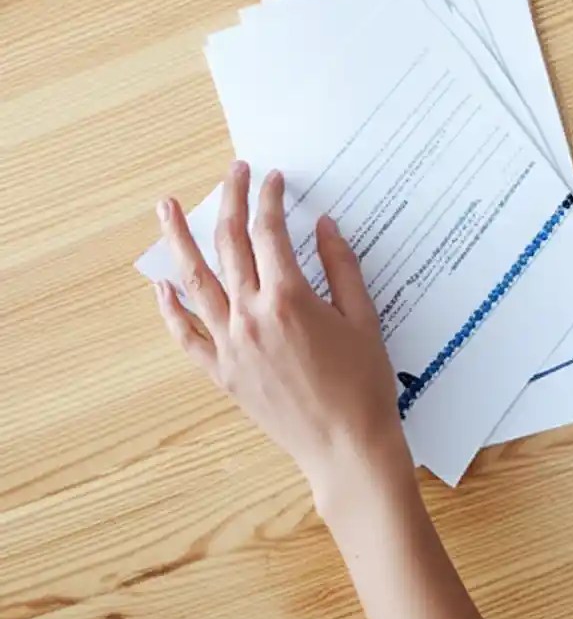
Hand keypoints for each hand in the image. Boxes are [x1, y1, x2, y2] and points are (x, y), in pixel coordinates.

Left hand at [153, 161, 408, 495]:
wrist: (346, 446)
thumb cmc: (365, 385)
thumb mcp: (364, 318)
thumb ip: (341, 267)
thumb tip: (323, 226)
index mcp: (289, 298)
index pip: (270, 232)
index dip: (270, 199)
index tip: (272, 178)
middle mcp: (251, 315)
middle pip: (230, 245)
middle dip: (228, 201)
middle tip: (230, 172)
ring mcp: (230, 344)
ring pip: (195, 282)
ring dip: (178, 240)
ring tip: (164, 209)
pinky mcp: (222, 373)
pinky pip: (186, 335)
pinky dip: (171, 309)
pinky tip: (162, 287)